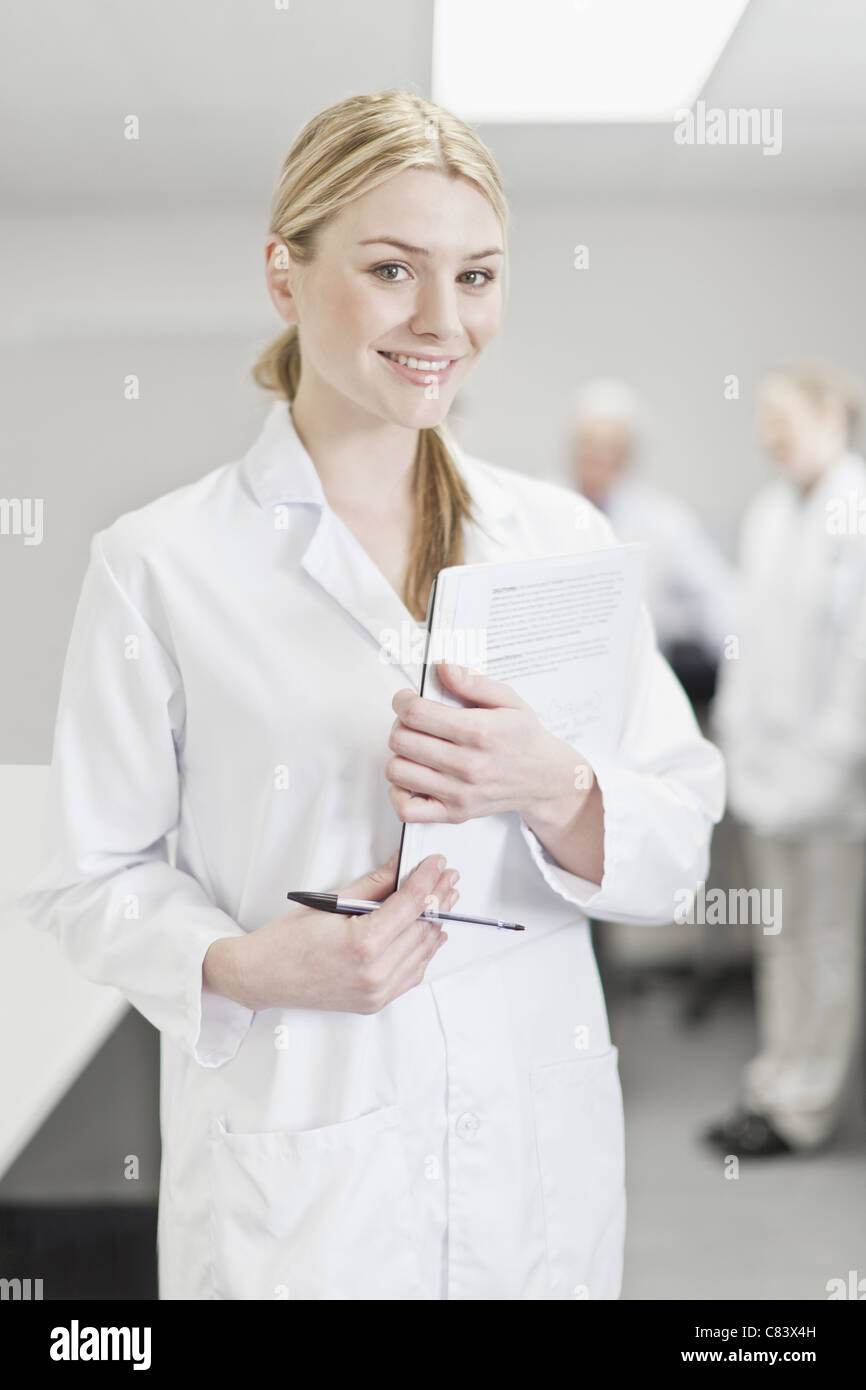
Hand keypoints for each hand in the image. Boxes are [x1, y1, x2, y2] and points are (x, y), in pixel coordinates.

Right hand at [203, 852, 459, 1014]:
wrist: (262, 977)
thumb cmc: (287, 940)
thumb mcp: (331, 902)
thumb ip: (374, 884)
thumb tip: (401, 865)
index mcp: (364, 944)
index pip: (411, 904)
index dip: (428, 879)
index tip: (437, 862)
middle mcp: (376, 973)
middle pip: (422, 928)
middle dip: (438, 898)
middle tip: (448, 877)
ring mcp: (377, 992)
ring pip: (422, 953)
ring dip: (435, 924)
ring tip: (444, 899)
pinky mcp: (375, 1002)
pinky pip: (411, 974)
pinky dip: (423, 951)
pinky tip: (430, 933)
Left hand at [386, 662, 587, 825]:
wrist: (544, 780)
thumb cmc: (524, 739)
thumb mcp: (509, 700)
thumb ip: (473, 682)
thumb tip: (443, 667)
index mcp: (479, 732)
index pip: (417, 713)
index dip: (402, 701)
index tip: (406, 699)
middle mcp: (467, 765)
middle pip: (402, 740)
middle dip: (400, 724)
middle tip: (413, 721)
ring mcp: (459, 792)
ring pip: (398, 771)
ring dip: (401, 755)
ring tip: (417, 747)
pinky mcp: (454, 813)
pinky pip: (407, 809)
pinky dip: (399, 792)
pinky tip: (413, 777)